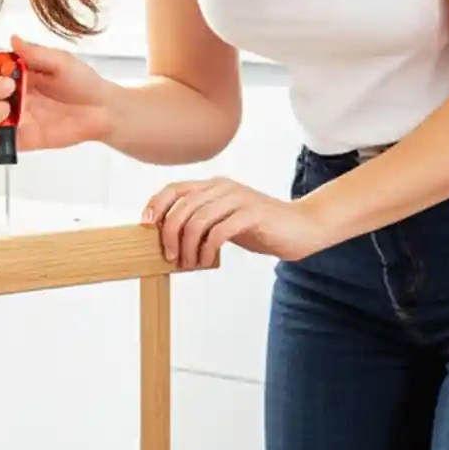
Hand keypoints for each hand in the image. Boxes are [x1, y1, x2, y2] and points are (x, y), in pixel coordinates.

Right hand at [0, 34, 114, 151]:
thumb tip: (13, 39)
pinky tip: (5, 132)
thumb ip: (35, 53)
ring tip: (6, 108)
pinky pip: (0, 142)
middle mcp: (13, 97)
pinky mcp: (23, 139)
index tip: (5, 69)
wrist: (102, 109)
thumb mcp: (60, 61)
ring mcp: (16, 119)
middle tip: (8, 86)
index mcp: (18, 75)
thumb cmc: (83, 82)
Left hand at [143, 177, 329, 267]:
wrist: (302, 228)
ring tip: (188, 263)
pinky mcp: (253, 213)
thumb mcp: (223, 222)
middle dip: (169, 235)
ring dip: (187, 246)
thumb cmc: (258, 228)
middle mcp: (223, 187)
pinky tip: (206, 261)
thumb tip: (166, 240)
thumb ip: (200, 223)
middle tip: (170, 257)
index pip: (173, 188)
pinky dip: (207, 249)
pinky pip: (219, 231)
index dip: (155, 205)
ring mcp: (238, 198)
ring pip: (197, 220)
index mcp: (212, 186)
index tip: (146, 226)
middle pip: (181, 207)